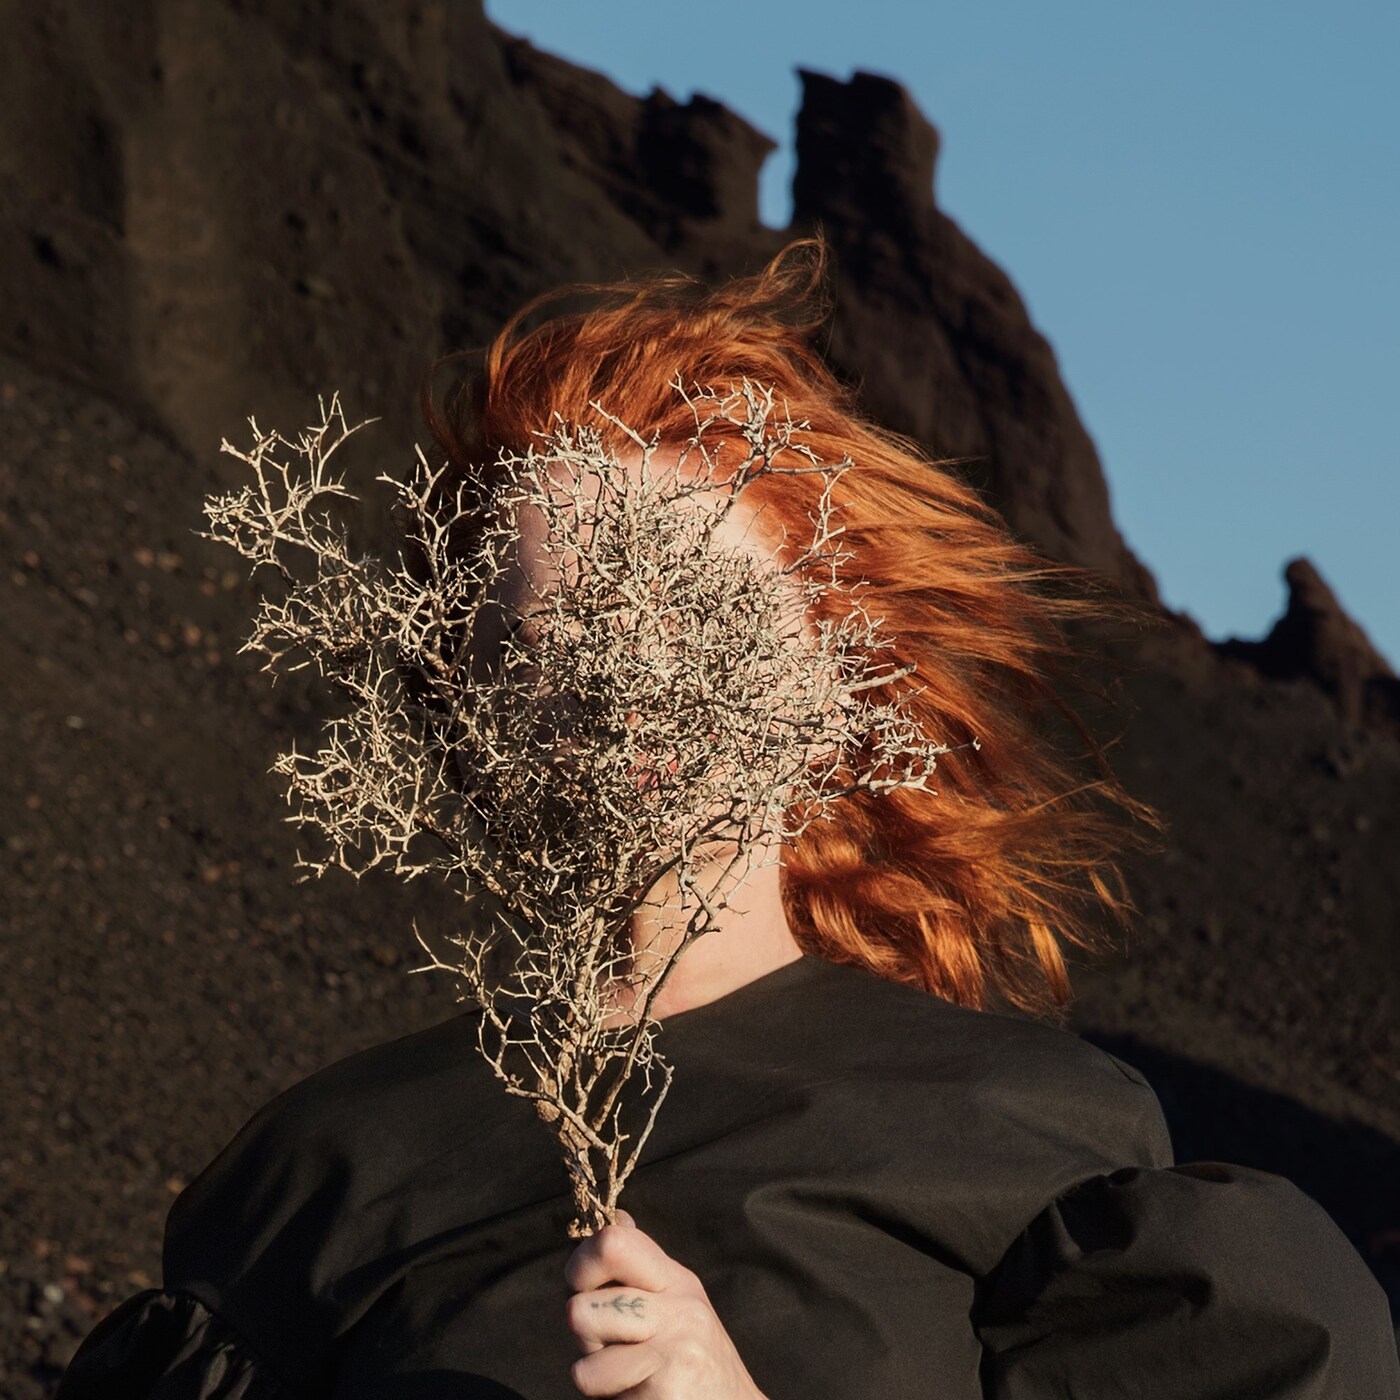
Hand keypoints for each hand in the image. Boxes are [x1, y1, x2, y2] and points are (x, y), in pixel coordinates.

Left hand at [564, 1209, 767, 1398]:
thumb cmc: (694, 1363)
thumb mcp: (677, 1305)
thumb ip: (641, 1269)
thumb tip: (616, 1219)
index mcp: (675, 1280)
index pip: (611, 1243)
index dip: (581, 1266)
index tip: (587, 1288)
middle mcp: (679, 1307)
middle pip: (580, 1307)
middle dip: (585, 1336)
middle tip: (616, 1348)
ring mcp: (675, 1347)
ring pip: (584, 1361)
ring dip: (596, 1372)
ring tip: (630, 1374)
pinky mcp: (668, 1388)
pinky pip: (599, 1390)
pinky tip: (642, 1395)